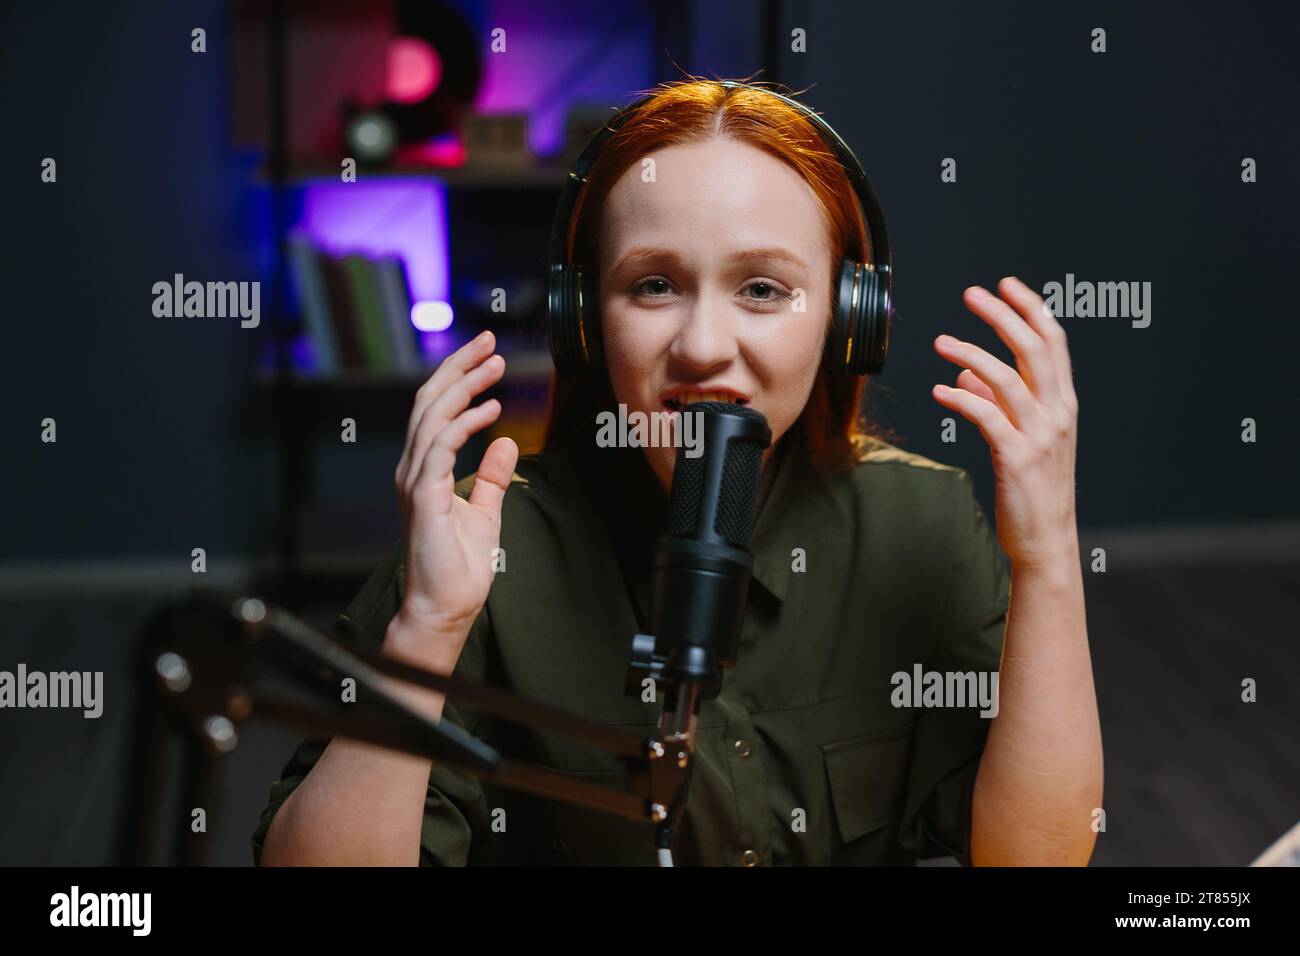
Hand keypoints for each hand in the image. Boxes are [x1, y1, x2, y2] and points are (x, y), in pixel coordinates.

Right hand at [392, 330, 518, 650]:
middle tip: (489, 340)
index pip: (436, 410)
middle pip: (430, 401)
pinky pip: (440, 446)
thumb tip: (504, 443)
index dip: (458, 378)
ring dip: (464, 385)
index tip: (487, 355)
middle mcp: (414, 469)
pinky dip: (464, 423)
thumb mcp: (485, 511)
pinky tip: (490, 410)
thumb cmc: (459, 569)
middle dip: (459, 366)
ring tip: (494, 364)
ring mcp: (415, 481)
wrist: (443, 608)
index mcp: (424, 470)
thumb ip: (491, 476)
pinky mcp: (423, 496)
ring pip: (432, 415)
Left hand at [931, 277, 1078, 570]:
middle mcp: (1057, 413)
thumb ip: (996, 403)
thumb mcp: (1020, 438)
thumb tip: (966, 374)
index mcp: (1062, 403)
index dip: (1031, 310)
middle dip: (1002, 316)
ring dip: (971, 354)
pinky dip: (961, 399)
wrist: (1045, 538)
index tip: (1006, 284)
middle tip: (972, 293)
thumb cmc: (1031, 488)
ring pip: (1008, 379)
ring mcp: (1039, 436)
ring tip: (940, 341)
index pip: (1052, 343)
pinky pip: (986, 417)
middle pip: (1033, 350)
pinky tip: (938, 391)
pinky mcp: (1016, 458)